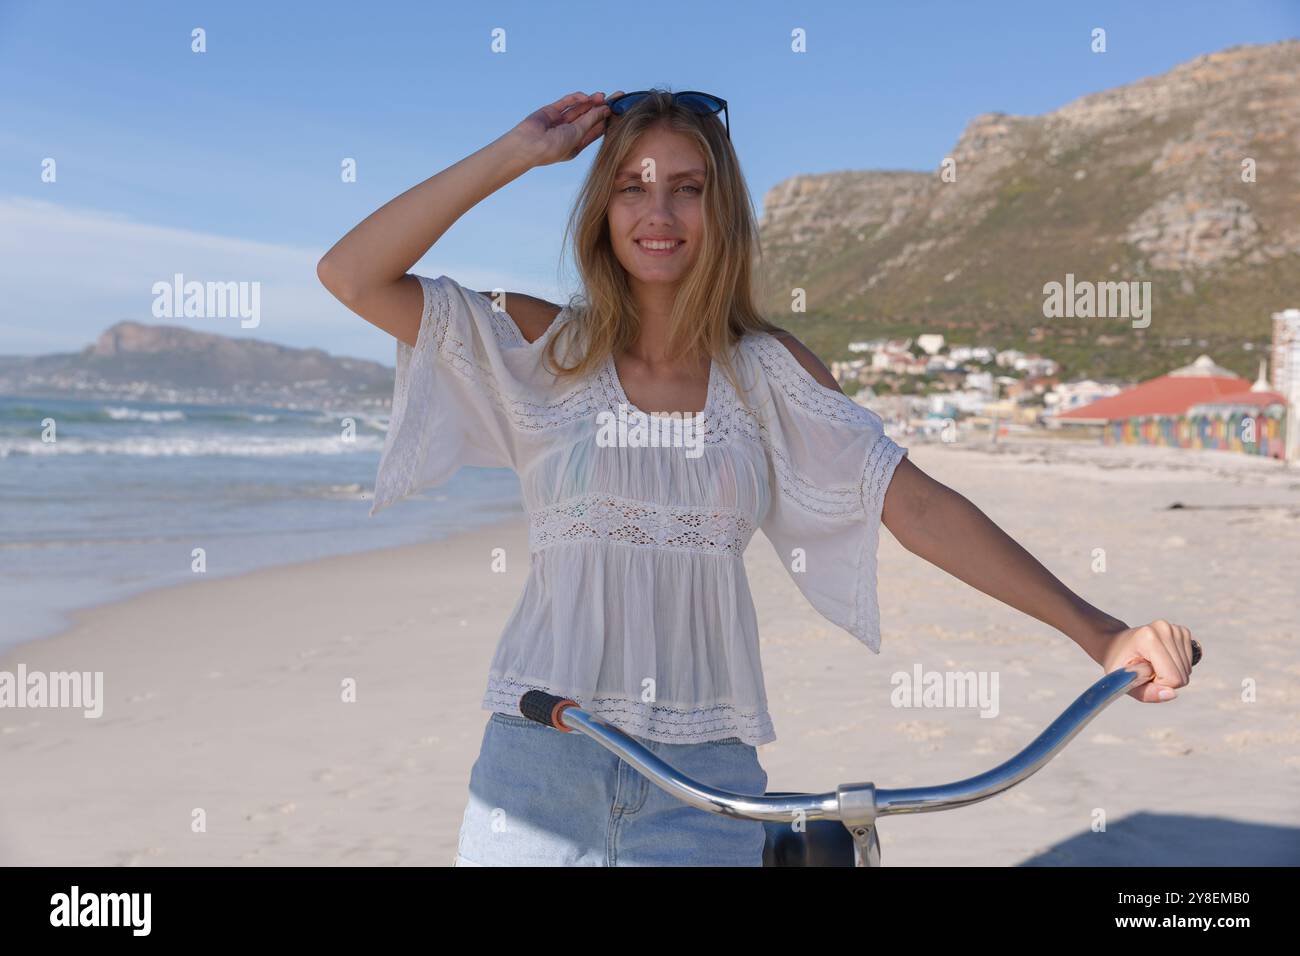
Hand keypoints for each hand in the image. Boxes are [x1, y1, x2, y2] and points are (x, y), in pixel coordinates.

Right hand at [508, 90, 623, 167]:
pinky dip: (575, 99)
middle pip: (589, 117)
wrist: (528, 145)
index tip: (619, 111)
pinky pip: (566, 103)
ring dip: (590, 102)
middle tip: (616, 97)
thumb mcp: (577, 134)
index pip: (595, 130)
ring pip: (578, 109)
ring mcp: (559, 122)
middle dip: (601, 107)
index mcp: (577, 144)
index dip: (606, 120)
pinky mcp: (551, 112)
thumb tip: (605, 109)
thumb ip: (590, 120)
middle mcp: (569, 133)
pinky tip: (585, 97)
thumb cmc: (553, 147)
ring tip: (601, 95)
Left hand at [1093, 619, 1198, 702]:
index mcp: (1148, 638)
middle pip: (1182, 675)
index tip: (1143, 677)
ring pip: (1187, 670)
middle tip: (1146, 671)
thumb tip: (1171, 694)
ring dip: (1171, 673)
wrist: (1115, 643)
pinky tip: (1161, 659)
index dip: (1159, 685)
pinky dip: (1176, 666)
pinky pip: (1189, 662)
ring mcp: (1174, 629)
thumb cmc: (1117, 662)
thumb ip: (1147, 693)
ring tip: (1152, 664)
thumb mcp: (1123, 682)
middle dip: (1165, 680)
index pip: (1172, 677)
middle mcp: (1164, 629)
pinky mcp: (1182, 632)